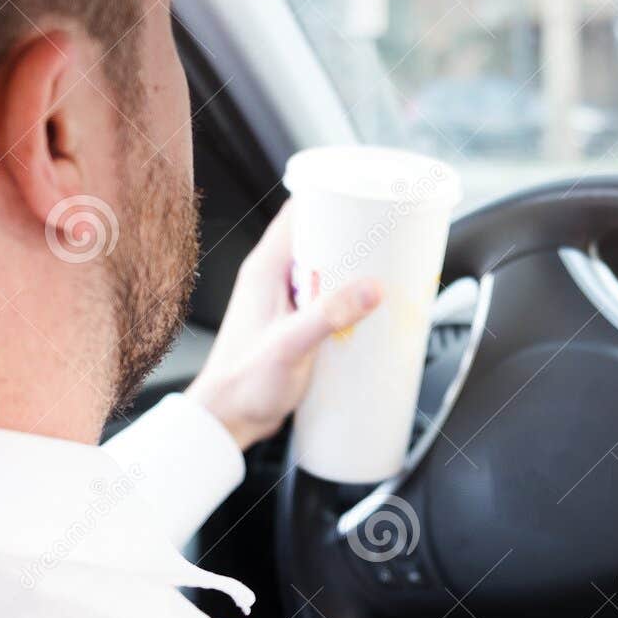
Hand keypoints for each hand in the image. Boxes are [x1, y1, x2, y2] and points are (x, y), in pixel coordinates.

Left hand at [186, 203, 381, 449]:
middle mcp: (273, 280)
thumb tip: (372, 288)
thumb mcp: (291, 344)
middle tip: (390, 238)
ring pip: (326, 271)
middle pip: (320, 240)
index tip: (367, 197)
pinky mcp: (296, 326)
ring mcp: (285, 303)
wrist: (227, 420)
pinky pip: (327, 300)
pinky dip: (349, 299)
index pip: (299, 214)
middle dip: (354, 236)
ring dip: (354, 270)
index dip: (332, 198)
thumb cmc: (242, 382)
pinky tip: (370, 312)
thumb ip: (329, 315)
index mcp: (265, 269)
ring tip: (389, 271)